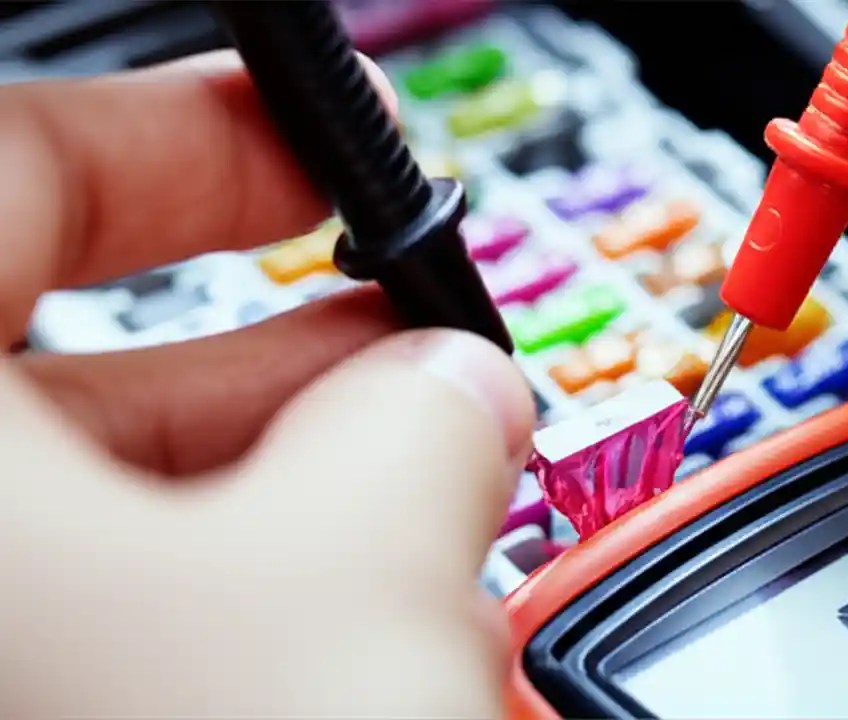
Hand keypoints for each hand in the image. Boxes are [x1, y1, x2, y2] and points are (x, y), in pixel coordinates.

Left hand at [0, 52, 533, 717]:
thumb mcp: (339, 599)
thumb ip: (417, 445)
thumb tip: (456, 401)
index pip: (11, 168)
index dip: (186, 136)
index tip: (312, 152)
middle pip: (56, 362)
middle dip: (272, 363)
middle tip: (414, 374)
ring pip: (88, 518)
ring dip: (270, 504)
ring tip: (412, 532)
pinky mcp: (22, 704)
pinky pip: (97, 623)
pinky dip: (219, 615)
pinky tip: (332, 635)